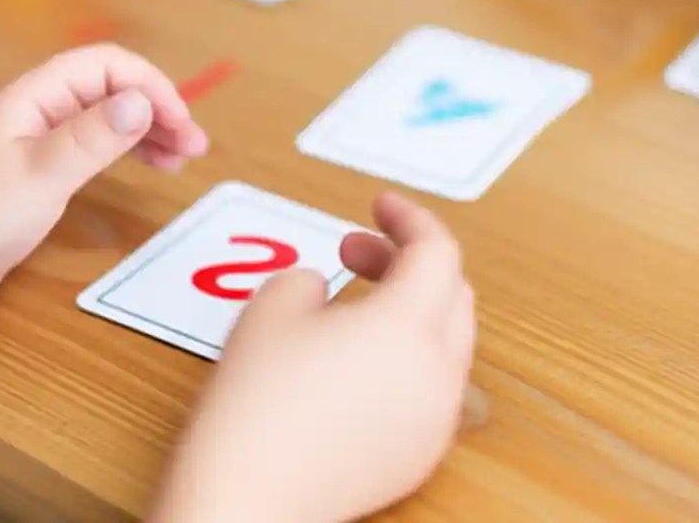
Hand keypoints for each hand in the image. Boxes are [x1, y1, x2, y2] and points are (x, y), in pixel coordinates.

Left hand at [0, 44, 208, 307]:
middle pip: (112, 90)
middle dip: (157, 110)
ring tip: (180, 160)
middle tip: (194, 147)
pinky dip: (124, 154)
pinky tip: (141, 170)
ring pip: (105, 120)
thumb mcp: (42, 175)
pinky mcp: (37, 174)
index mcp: (37, 97)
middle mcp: (40, 112)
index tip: (180, 127)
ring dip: (146, 132)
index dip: (151, 87)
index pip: (108, 66)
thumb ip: (93, 138)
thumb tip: (142, 102)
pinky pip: (92, 149)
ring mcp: (38, 142)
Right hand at [150, 193, 475, 522]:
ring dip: (409, 310)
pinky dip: (405, 359)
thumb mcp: (271, 306)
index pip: (437, 251)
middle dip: (406, 261)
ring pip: (446, 342)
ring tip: (346, 310)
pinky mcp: (418, 455)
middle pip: (452, 293)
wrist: (246, 499)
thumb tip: (322, 290)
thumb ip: (307, 277)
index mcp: (410, 325)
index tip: (380, 204)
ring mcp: (434, 419)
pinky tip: (352, 366)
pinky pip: (429, 388)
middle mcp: (439, 373)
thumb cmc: (256, 402)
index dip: (409, 218)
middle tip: (353, 252)